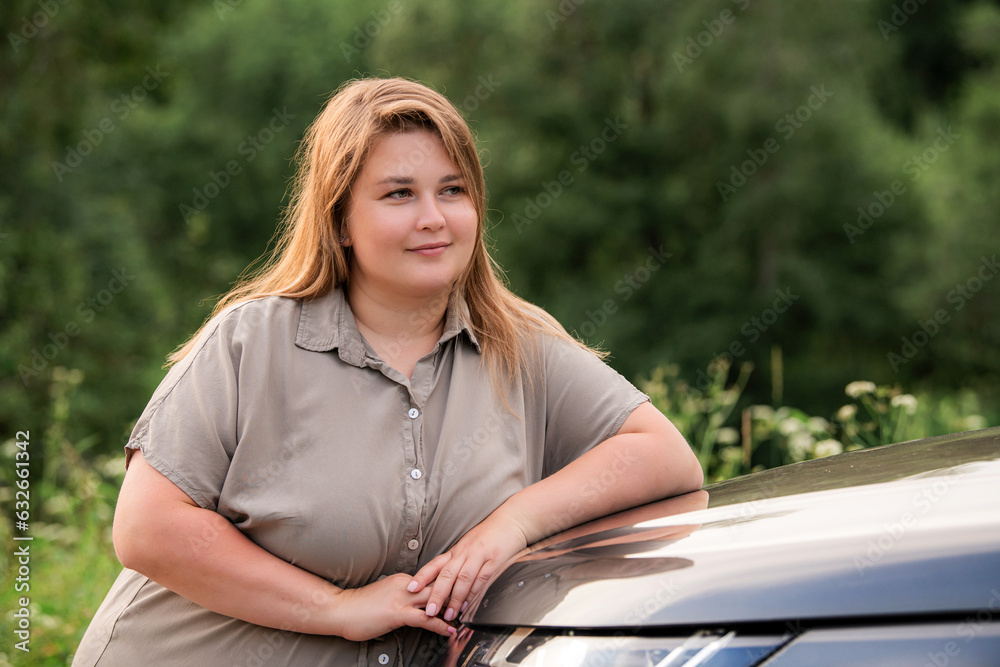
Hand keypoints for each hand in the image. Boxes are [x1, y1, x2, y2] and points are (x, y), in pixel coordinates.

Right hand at [332, 573, 455, 640]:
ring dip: (452, 608)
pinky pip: (424, 618)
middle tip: (473, 597)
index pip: (432, 579)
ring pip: (434, 600)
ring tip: (466, 615)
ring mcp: (402, 598)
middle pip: (438, 585)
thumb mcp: (386, 594)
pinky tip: (448, 630)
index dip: (449, 584)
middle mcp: (406, 585)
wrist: (341, 609)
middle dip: (456, 592)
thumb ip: (403, 594)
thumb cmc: (361, 605)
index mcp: (404, 580)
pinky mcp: (397, 613)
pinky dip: (439, 625)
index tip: (462, 586)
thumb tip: (416, 601)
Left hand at [407, 509, 528, 622]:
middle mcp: (465, 552)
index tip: (411, 588)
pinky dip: (474, 592)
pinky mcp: (494, 559)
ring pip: (463, 578)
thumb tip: (446, 583)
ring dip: (455, 598)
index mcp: (457, 550)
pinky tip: (470, 603)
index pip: (435, 563)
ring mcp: (479, 555)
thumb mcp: (469, 546)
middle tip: (429, 611)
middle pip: (446, 574)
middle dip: (436, 594)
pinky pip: (481, 578)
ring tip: (450, 614)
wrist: (511, 520)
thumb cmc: (490, 535)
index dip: (422, 576)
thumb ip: (458, 562)